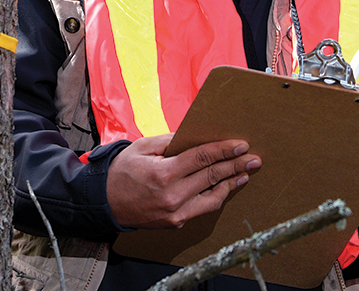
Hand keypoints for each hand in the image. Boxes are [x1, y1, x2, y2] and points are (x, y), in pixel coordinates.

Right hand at [106, 134, 261, 228]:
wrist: (105, 202)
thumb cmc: (123, 171)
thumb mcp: (144, 147)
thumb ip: (172, 141)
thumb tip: (198, 137)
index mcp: (164, 173)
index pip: (203, 158)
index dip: (225, 150)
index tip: (241, 145)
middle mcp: (173, 196)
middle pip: (213, 176)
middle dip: (236, 165)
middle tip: (253, 158)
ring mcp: (175, 213)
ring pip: (213, 198)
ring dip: (232, 184)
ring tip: (245, 174)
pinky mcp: (175, 223)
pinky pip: (202, 208)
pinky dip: (216, 197)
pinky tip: (225, 187)